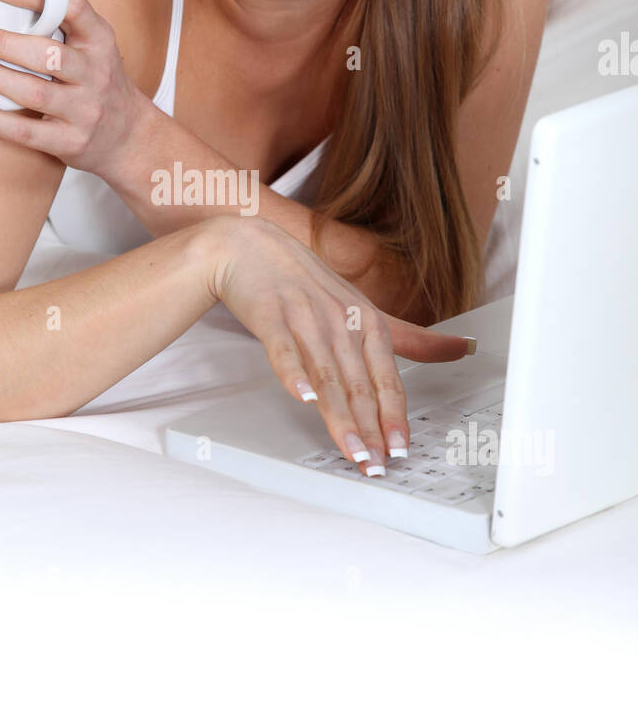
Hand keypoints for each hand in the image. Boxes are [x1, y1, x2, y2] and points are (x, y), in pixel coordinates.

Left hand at [0, 0, 141, 177]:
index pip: (72, 6)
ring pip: (31, 92)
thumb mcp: (94, 47)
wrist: (129, 138)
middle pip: (46, 54)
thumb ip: (61, 24)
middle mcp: (96, 74)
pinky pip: (22, 130)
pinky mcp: (70, 142)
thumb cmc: (98, 83)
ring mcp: (84, 111)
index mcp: (100, 41)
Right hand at [205, 215, 474, 474]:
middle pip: (359, 383)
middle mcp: (339, 321)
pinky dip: (293, 374)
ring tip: (352, 450)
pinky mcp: (270, 316)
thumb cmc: (306, 281)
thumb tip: (463, 348)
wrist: (249, 246)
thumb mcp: (363, 307)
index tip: (400, 449)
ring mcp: (305, 318)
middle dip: (371, 428)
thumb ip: (410, 336)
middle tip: (378, 464)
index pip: (386, 377)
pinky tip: (302, 398)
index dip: (394, 416)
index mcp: (365, 320)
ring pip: (327, 375)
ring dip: (340, 416)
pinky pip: (283, 349)